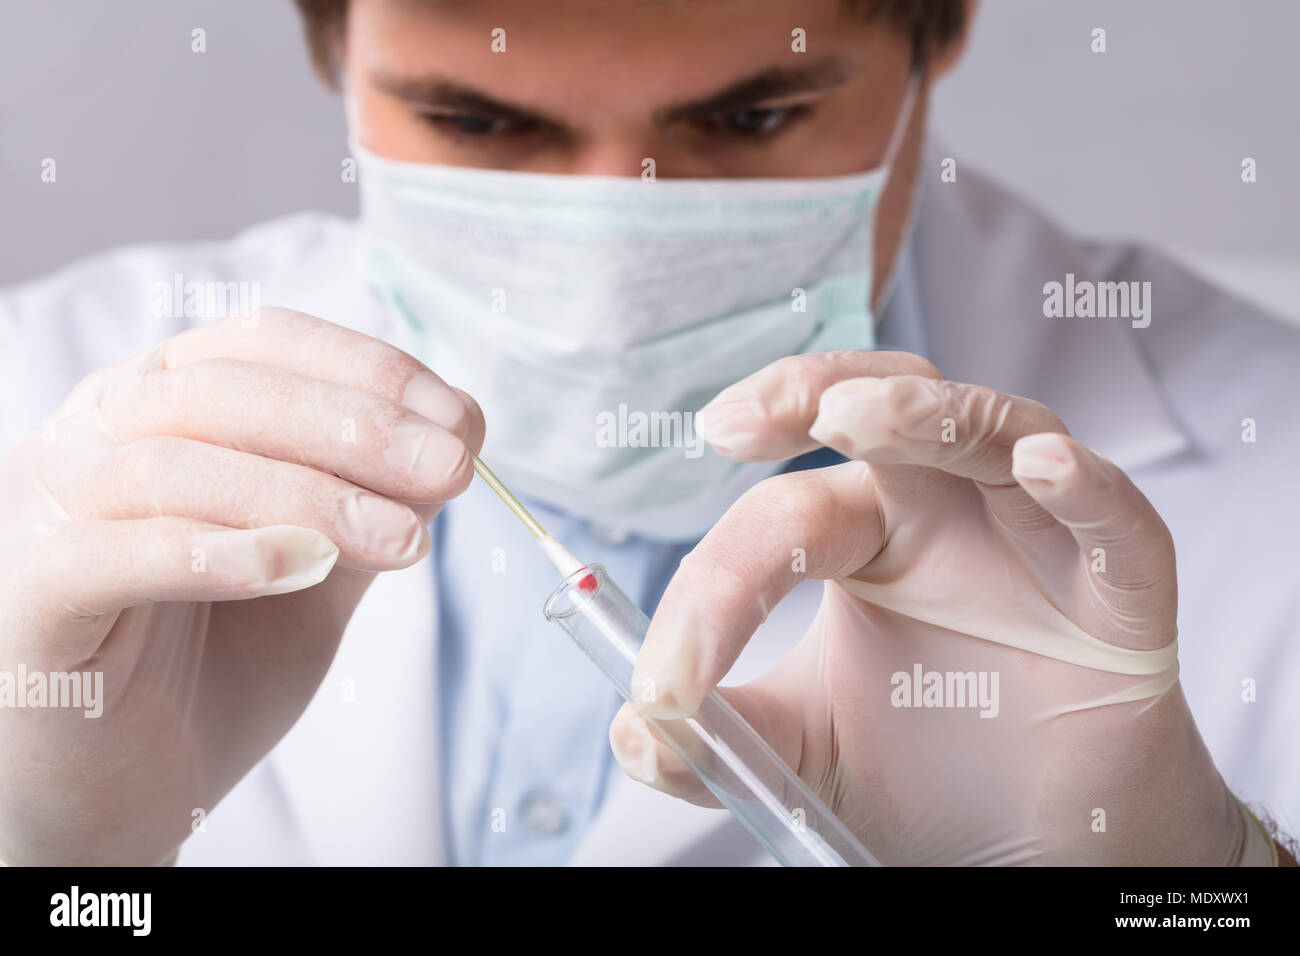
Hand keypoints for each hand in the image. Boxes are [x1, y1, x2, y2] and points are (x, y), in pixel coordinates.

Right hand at [0, 308, 481, 864]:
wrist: (122, 799)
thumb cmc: (210, 675)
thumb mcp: (316, 578)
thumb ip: (366, 509)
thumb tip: (447, 448)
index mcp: (161, 412)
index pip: (259, 345)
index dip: (368, 370)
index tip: (461, 422)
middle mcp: (91, 441)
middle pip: (222, 389)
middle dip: (357, 426)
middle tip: (452, 470)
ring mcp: (44, 516)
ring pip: (170, 463)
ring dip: (308, 495)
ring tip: (402, 543)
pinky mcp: (25, 602)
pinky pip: (106, 553)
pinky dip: (211, 551)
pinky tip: (298, 568)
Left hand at [611, 350, 1268, 864]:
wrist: (1044, 837)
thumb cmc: (930, 766)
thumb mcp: (807, 748)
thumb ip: (727, 732)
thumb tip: (637, 729)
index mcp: (863, 535)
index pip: (781, 517)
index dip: (715, 587)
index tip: (665, 683)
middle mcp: (946, 508)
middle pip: (881, 406)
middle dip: (806, 394)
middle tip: (728, 423)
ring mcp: (1038, 534)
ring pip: (988, 428)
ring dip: (919, 412)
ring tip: (844, 415)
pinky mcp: (1123, 586)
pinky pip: (1115, 520)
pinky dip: (1085, 487)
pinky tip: (1043, 467)